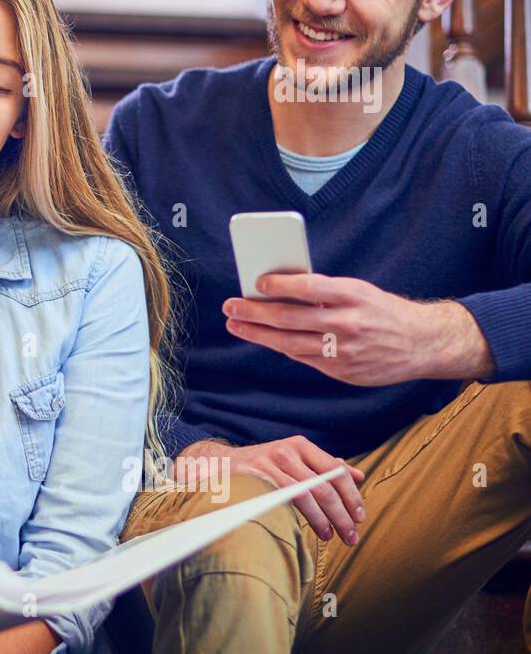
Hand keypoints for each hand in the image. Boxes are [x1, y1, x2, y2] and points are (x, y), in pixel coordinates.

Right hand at [175, 436, 365, 544]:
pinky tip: (308, 530)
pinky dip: (301, 517)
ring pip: (307, 494)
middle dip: (342, 515)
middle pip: (324, 486)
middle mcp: (286, 451)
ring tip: (331, 537)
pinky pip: (284, 499)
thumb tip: (357, 476)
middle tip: (351, 536)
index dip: (352, 496)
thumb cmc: (264, 466)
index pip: (336, 471)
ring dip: (324, 520)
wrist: (220, 463)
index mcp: (301, 446)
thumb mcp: (294, 459)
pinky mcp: (254, 477)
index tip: (360, 517)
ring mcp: (269, 463)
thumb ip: (324, 467)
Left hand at [222, 272, 494, 384]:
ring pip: (290, 343)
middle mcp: (348, 323)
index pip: (309, 287)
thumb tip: (279, 289)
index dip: (281, 284)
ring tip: (236, 325)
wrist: (423, 343)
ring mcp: (344, 351)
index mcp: (353, 296)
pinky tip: (266, 339)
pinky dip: (283, 347)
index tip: (257, 282)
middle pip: (291, 318)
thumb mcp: (360, 291)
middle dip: (255, 312)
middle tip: (231, 306)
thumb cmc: (383, 310)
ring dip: (258, 334)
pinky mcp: (342, 371)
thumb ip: (324, 292)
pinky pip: (304, 358)